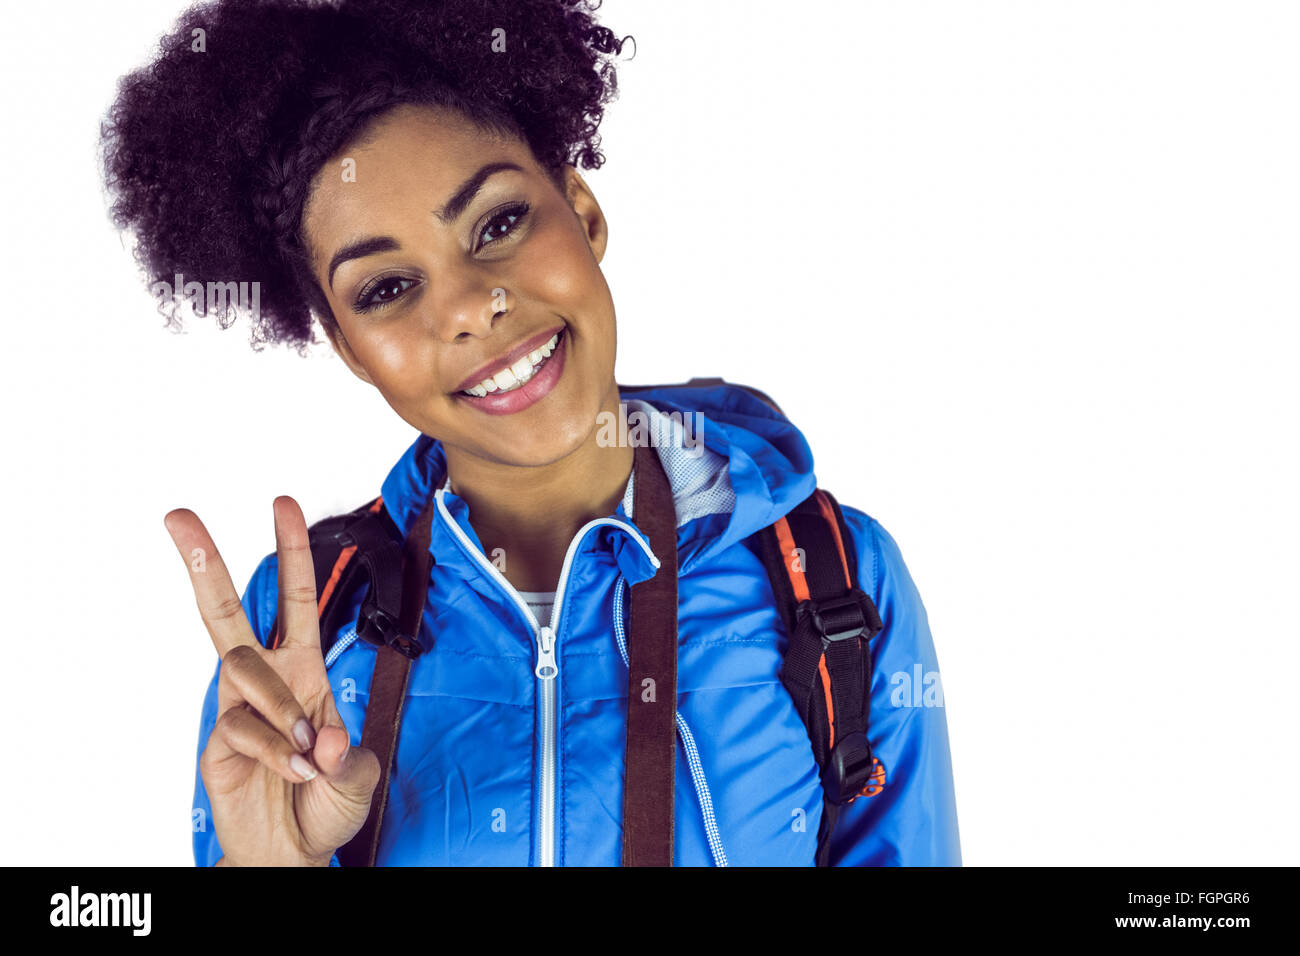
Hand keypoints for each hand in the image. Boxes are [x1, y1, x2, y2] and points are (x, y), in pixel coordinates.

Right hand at [167, 496, 380, 865]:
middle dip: (206, 562)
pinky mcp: (218, 743)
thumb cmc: (325, 804)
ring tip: (309, 753)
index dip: (290, 553)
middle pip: (228, 612)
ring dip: (282, 705)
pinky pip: (242, 727)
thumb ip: (351, 757)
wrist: (295, 855)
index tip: (282, 503)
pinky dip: (276, 749)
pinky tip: (295, 771)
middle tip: (178, 516)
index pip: (295, 601)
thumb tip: (327, 737)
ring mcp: (237, 709)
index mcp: (304, 669)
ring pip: (244, 668)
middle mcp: (267, 680)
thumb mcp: (359, 777)